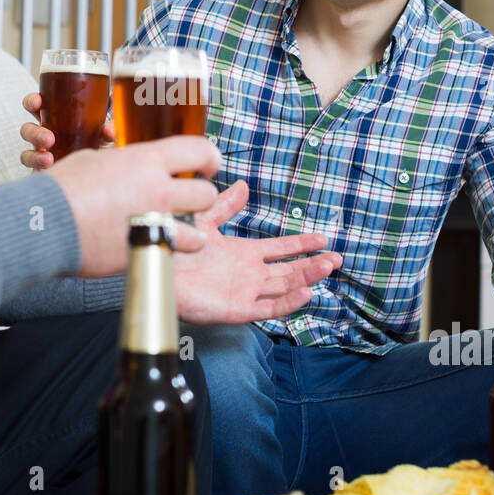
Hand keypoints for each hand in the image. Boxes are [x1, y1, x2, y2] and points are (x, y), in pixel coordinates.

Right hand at [20, 92, 116, 169]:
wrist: (96, 172)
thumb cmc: (95, 145)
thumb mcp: (102, 134)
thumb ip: (107, 130)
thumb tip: (110, 131)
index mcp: (53, 120)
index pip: (35, 106)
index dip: (31, 102)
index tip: (37, 102)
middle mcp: (43, 137)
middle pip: (27, 130)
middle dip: (34, 133)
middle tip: (49, 139)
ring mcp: (41, 156)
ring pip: (26, 154)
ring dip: (35, 156)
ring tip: (49, 159)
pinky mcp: (43, 174)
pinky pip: (33, 174)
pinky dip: (39, 173)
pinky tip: (49, 173)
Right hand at [48, 135, 220, 276]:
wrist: (43, 224)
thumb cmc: (63, 189)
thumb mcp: (96, 160)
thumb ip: (126, 162)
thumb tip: (135, 163)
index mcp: (147, 161)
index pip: (199, 151)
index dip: (210, 157)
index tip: (209, 164)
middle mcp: (157, 191)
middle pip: (206, 194)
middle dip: (201, 196)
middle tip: (191, 198)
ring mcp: (153, 224)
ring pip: (199, 233)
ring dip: (192, 231)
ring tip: (178, 228)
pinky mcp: (143, 251)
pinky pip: (172, 253)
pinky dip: (168, 250)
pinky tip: (155, 243)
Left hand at [172, 181, 340, 323]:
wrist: (157, 265)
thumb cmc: (176, 245)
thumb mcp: (203, 219)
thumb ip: (225, 206)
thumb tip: (243, 185)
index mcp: (242, 253)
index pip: (280, 249)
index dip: (302, 244)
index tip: (322, 239)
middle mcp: (248, 274)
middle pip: (289, 270)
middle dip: (313, 264)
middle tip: (336, 258)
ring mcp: (245, 292)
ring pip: (284, 287)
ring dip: (307, 278)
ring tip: (328, 267)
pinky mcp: (237, 309)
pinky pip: (268, 308)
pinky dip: (288, 302)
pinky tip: (305, 292)